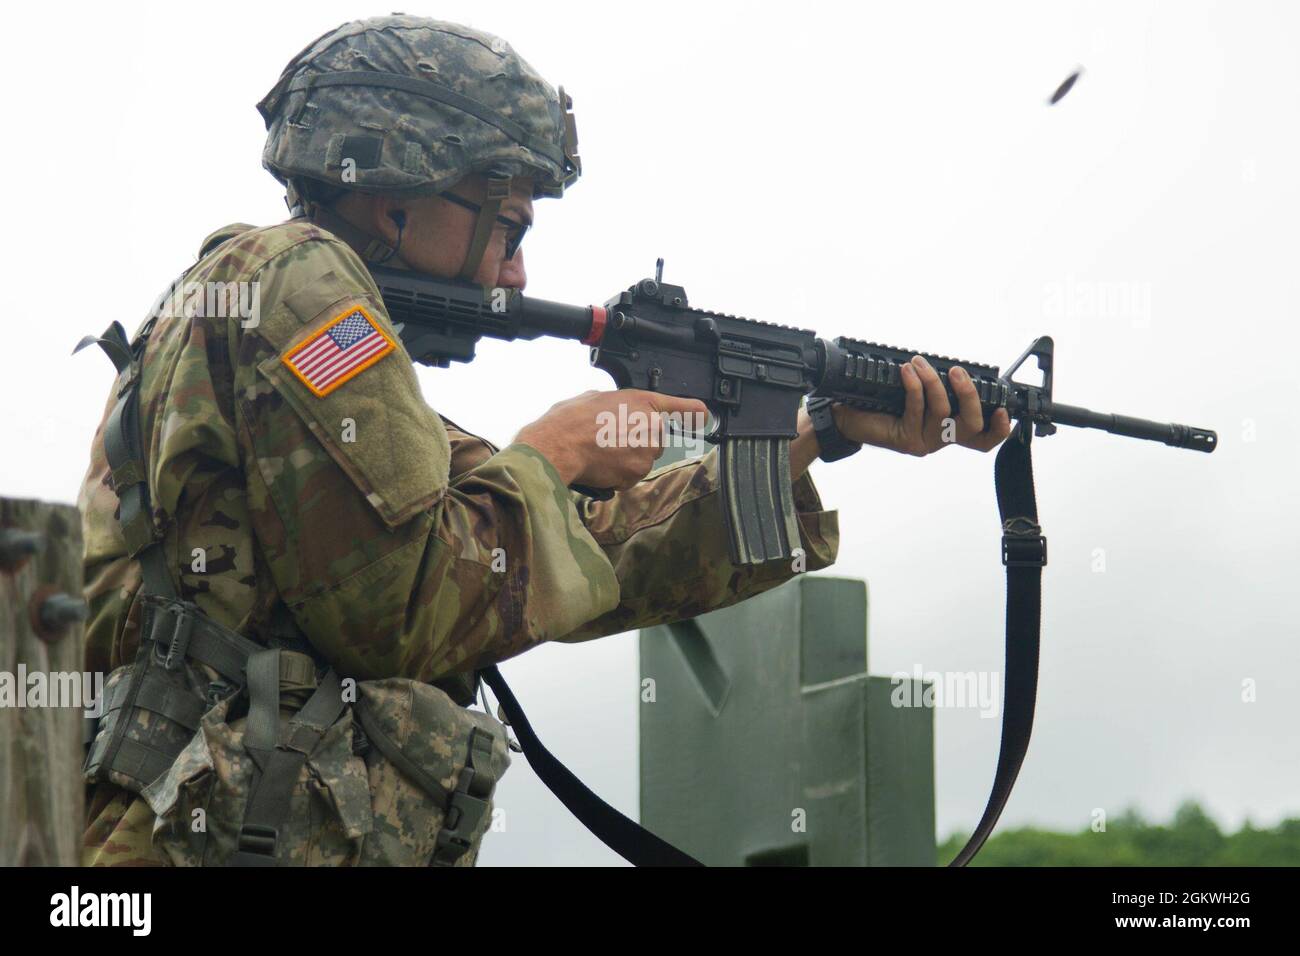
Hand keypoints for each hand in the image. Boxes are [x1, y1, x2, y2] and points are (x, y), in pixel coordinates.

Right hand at [515, 389, 708, 489]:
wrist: (557, 446)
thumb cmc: (569, 421)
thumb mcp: (595, 398)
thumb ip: (616, 404)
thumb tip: (614, 410)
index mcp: (643, 402)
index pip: (682, 407)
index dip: (694, 412)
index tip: (704, 416)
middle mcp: (651, 426)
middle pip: (655, 439)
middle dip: (638, 442)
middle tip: (609, 439)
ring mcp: (646, 452)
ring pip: (643, 459)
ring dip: (627, 459)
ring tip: (600, 451)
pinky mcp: (637, 474)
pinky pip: (631, 477)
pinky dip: (619, 475)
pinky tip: (601, 465)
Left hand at [834, 355, 1011, 456]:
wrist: (847, 417)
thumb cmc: (883, 402)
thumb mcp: (917, 391)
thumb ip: (938, 386)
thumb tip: (953, 366)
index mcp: (949, 429)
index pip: (983, 438)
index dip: (998, 429)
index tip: (1003, 410)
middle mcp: (941, 438)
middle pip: (972, 426)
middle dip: (969, 394)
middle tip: (957, 371)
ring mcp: (924, 442)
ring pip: (942, 412)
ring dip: (933, 381)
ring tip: (918, 362)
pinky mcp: (906, 439)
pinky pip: (917, 408)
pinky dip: (915, 386)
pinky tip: (907, 371)